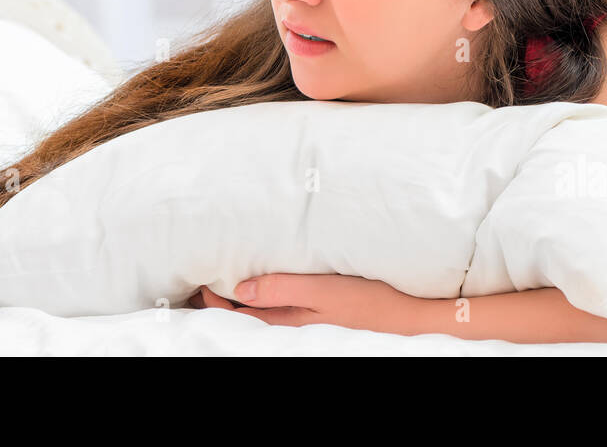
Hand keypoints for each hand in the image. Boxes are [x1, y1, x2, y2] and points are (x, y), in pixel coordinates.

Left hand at [187, 274, 427, 335]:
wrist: (409, 318)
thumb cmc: (369, 300)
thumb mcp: (322, 289)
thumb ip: (280, 288)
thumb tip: (238, 290)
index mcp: (286, 323)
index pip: (236, 315)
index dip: (213, 298)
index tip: (198, 277)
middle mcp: (291, 329)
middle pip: (244, 318)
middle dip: (220, 301)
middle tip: (200, 280)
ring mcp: (304, 328)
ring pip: (260, 317)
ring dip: (240, 302)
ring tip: (223, 283)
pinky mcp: (318, 322)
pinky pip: (279, 315)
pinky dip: (262, 303)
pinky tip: (263, 290)